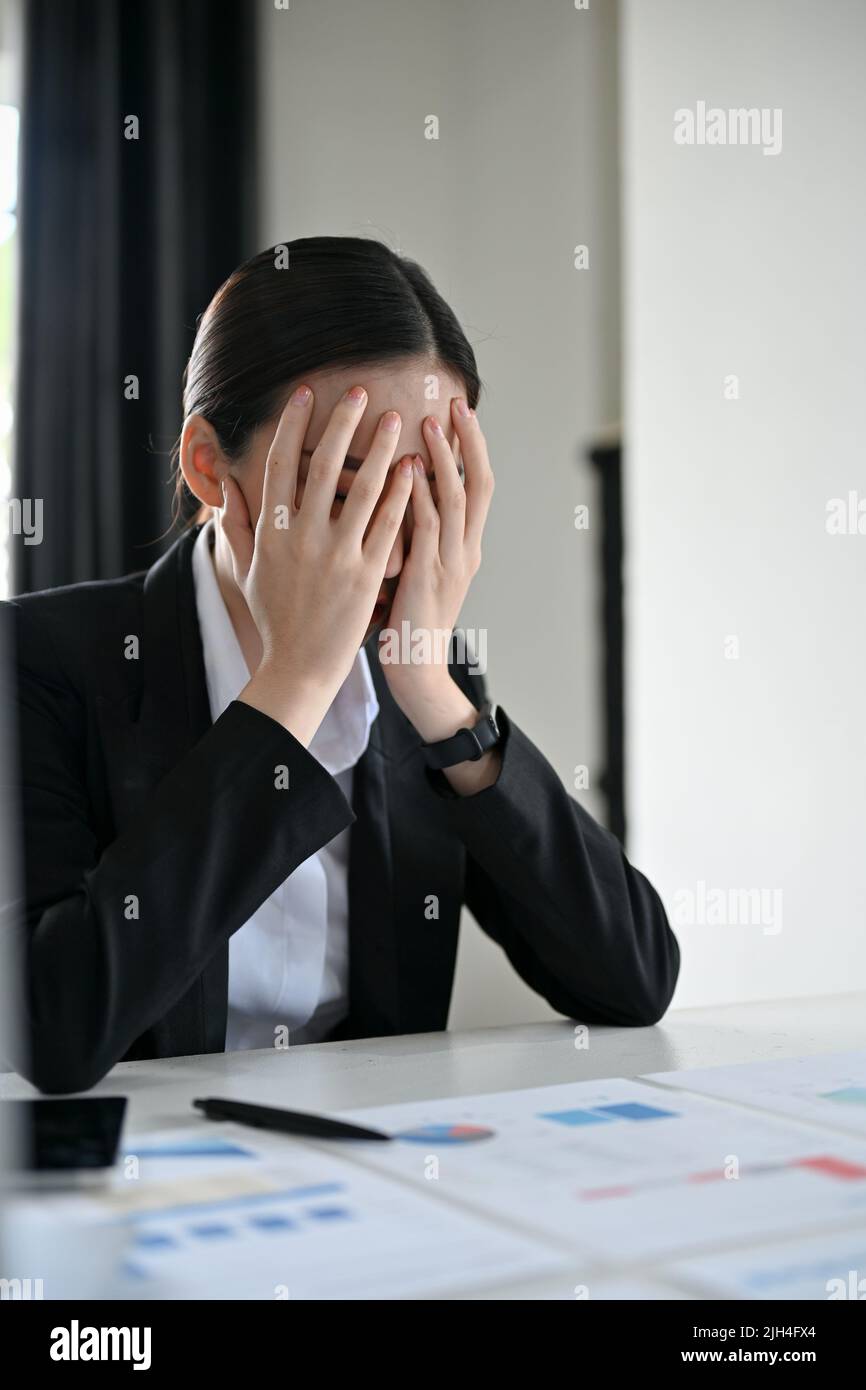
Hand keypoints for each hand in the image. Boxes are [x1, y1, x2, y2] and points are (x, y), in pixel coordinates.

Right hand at [223, 384, 413, 742]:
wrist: (299, 667)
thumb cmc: (275, 618)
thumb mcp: (248, 570)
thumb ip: (236, 524)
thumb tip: (225, 484)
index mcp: (271, 531)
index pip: (280, 464)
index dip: (292, 424)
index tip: (305, 393)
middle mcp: (301, 537)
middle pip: (321, 465)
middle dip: (341, 422)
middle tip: (359, 391)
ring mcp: (335, 555)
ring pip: (361, 488)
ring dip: (379, 448)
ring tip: (395, 418)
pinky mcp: (365, 574)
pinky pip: (386, 525)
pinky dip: (399, 494)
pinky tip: (412, 468)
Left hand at [381, 397, 493, 714]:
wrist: (416, 667)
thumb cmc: (407, 618)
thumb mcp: (418, 567)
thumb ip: (415, 532)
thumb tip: (399, 493)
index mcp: (465, 546)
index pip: (476, 485)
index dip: (472, 448)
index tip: (459, 411)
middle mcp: (466, 549)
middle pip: (478, 483)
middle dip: (469, 441)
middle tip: (455, 403)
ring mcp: (450, 562)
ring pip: (456, 498)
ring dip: (444, 457)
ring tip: (430, 421)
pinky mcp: (428, 576)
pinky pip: (428, 526)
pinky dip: (420, 494)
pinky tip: (407, 468)